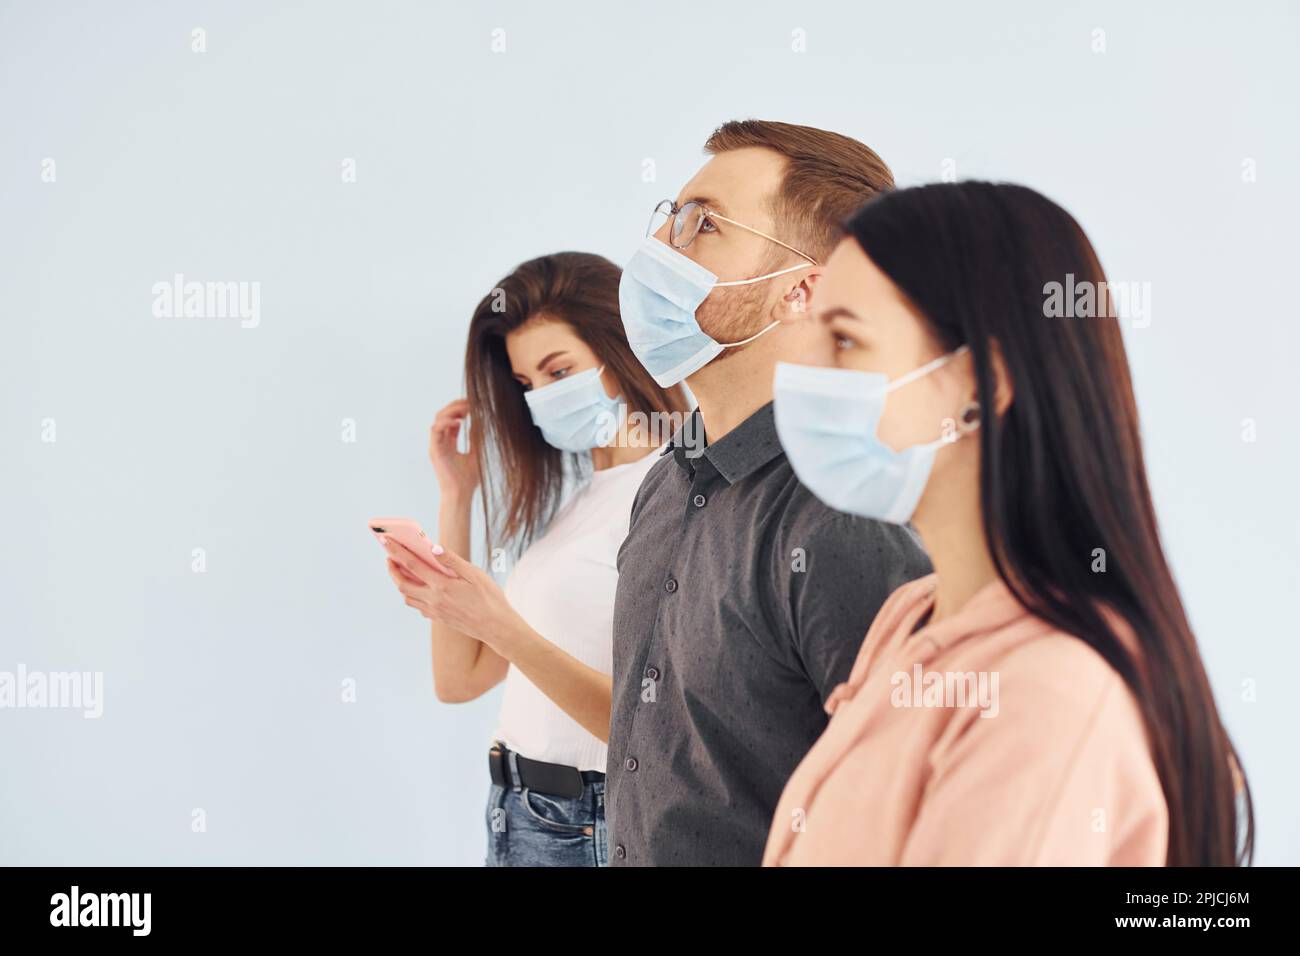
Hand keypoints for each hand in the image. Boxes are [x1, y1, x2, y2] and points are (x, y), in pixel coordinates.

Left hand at [382, 537, 524, 654]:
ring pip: (408, 597)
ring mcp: (435, 612)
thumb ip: (452, 561)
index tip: (385, 541)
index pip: (412, 565)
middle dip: (392, 569)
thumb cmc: (490, 598)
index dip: (397, 551)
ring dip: (400, 583)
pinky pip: (418, 606)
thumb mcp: (475, 574)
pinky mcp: (439, 618)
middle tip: (388, 557)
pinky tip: (419, 588)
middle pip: (402, 584)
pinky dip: (413, 595)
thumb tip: (432, 547)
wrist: (497, 627)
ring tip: (400, 570)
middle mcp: (434, 600)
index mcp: (442, 586)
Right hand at [429, 399, 479, 501]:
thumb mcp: (476, 452)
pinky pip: (435, 430)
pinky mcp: (434, 450)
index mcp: (448, 442)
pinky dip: (445, 422)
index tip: (473, 405)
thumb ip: (476, 438)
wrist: (461, 494)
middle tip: (470, 402)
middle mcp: (440, 442)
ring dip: (451, 411)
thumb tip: (481, 422)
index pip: (451, 420)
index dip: (460, 410)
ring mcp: (436, 445)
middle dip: (456, 406)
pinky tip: (458, 421)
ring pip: (438, 419)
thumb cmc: (468, 478)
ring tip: (465, 409)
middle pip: (443, 415)